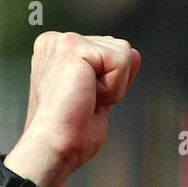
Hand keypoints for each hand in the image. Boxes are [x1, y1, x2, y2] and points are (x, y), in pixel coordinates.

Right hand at [12, 32, 140, 186]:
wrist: (53, 146)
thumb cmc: (70, 131)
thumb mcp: (99, 95)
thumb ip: (112, 72)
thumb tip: (134, 53)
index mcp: (58, 51)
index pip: (111, 52)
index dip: (111, 83)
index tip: (83, 100)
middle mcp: (57, 40)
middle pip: (121, 50)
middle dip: (114, 83)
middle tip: (85, 102)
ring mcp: (63, 41)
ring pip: (124, 54)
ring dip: (114, 87)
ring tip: (84, 99)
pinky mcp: (73, 46)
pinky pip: (121, 61)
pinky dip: (113, 87)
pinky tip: (87, 96)